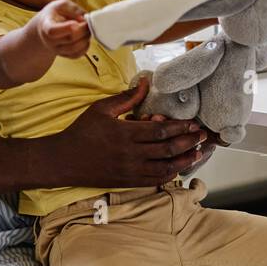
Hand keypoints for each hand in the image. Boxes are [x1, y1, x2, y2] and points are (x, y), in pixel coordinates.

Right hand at [33, 0, 90, 57]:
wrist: (45, 27)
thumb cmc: (54, 14)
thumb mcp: (62, 5)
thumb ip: (74, 9)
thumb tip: (84, 20)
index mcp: (46, 26)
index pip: (53, 31)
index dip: (67, 28)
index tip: (75, 23)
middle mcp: (49, 40)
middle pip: (70, 39)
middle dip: (84, 30)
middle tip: (87, 23)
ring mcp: (56, 49)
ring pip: (75, 49)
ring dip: (86, 38)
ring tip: (86, 29)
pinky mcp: (64, 55)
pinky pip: (78, 54)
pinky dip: (85, 46)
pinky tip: (84, 37)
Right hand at [46, 76, 211, 186]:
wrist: (63, 160)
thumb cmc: (82, 131)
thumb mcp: (102, 109)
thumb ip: (126, 97)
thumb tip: (145, 83)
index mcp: (124, 133)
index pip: (160, 131)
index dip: (180, 127)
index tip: (193, 123)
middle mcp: (130, 154)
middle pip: (167, 149)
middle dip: (189, 142)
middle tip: (203, 136)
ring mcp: (129, 170)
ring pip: (165, 167)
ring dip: (185, 160)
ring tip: (198, 152)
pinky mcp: (127, 181)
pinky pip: (154, 180)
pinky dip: (170, 174)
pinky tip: (179, 167)